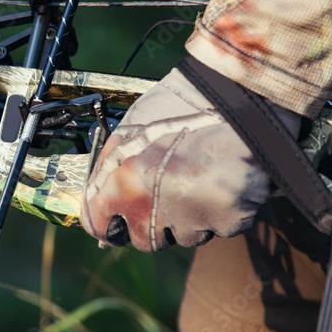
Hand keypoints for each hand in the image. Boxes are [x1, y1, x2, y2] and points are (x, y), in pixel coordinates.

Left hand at [80, 66, 294, 251]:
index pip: (100, 225)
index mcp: (119, 184)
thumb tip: (98, 195)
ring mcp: (190, 219)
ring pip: (187, 235)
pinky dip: (226, 210)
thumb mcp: (130, 130)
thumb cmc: (180, 105)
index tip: (116, 220)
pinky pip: (223, 226)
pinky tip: (227, 178)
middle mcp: (149, 208)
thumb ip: (112, 168)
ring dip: (193, 216)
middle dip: (154, 224)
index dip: (109, 223)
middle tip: (171, 194)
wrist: (232, 91)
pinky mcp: (227, 219)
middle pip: (145, 240)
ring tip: (204, 177)